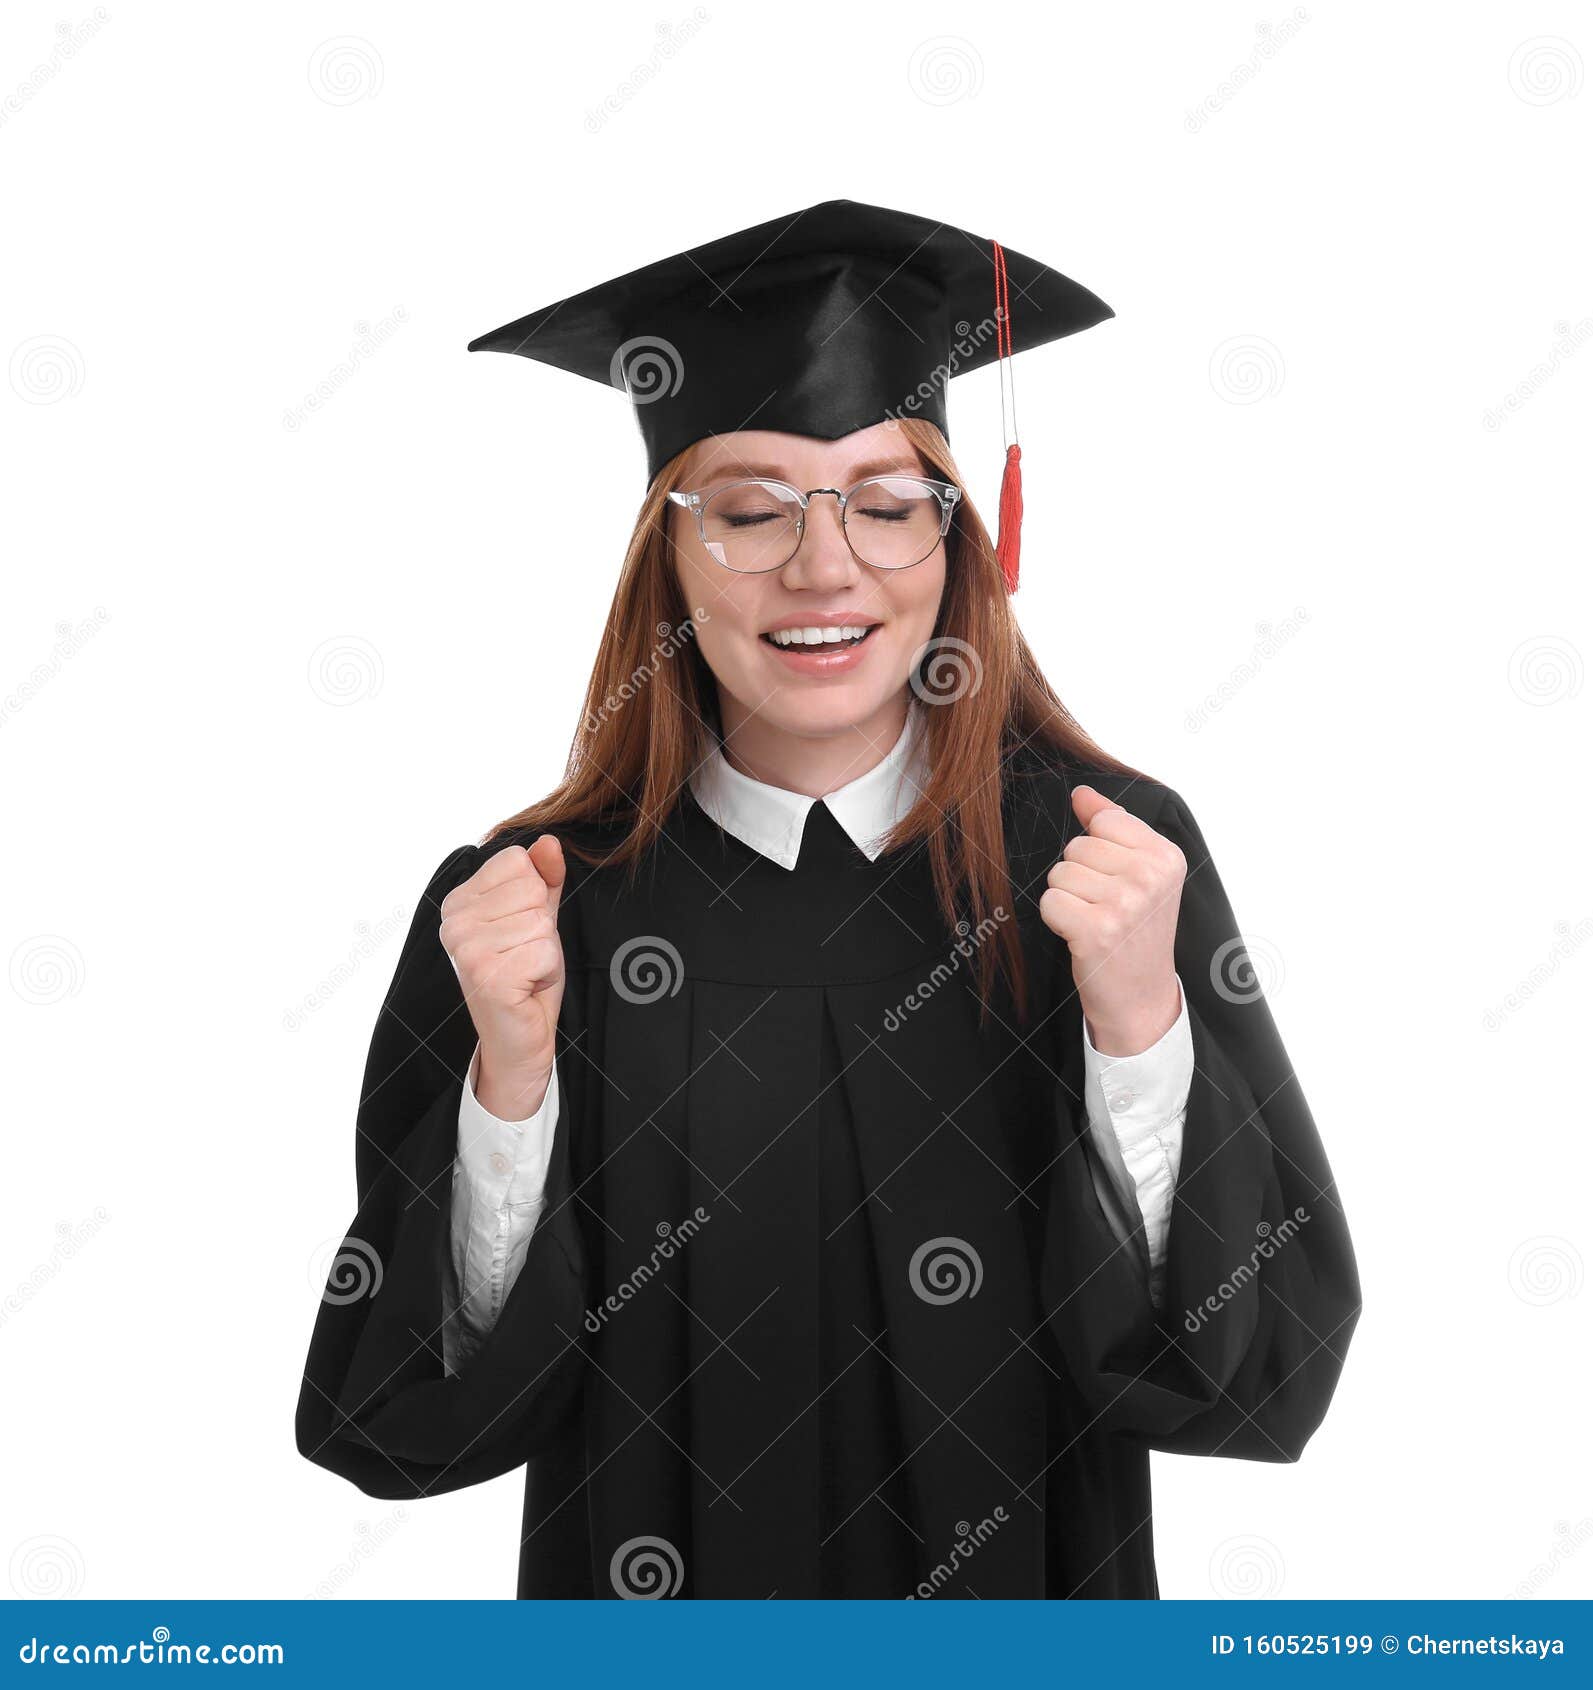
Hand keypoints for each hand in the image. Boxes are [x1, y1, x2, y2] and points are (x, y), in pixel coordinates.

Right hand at [438, 836, 565, 1119]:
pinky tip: (527, 987)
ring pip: (540, 921)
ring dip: (545, 950)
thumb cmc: (526, 977)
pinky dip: (547, 971)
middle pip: (531, 889)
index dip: (534, 898)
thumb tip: (549, 842)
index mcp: (458, 901)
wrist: (517, 1042)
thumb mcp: (538, 920)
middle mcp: (453, 921)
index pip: (518, 862)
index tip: (520, 932)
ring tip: (526, 972)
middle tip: (525, 956)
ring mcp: (465, 948)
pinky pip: (544, 949)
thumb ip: (543, 879)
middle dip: (543, 926)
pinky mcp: (485, 975)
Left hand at [1039, 786, 1184, 1055]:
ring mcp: (1126, 902)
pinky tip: (1082, 937)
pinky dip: (1057, 921)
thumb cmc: (1135, 931)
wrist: (1141, 997)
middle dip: (1080, 877)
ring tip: (1096, 922)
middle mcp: (1151, 876)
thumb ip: (1111, 826)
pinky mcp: (1097, 929)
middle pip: (1077, 846)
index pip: (1103, 821)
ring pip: (1060, 874)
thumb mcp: (1138, 873)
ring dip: (1068, 900)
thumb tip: (1082, 792)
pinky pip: (1049, 901)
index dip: (1098, 852)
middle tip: (1106, 909)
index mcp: (1166, 855)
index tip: (1119, 883)